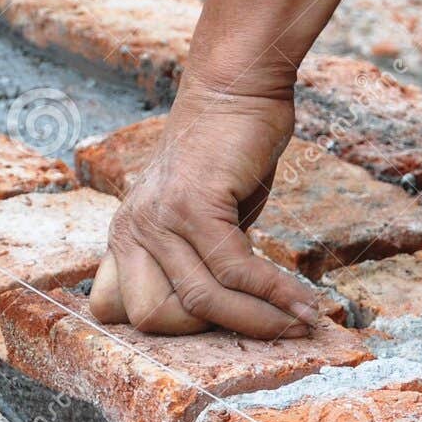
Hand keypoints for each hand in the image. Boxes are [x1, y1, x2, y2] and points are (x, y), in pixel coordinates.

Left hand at [89, 80, 318, 338]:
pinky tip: (304, 305)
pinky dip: (276, 294)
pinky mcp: (193, 204)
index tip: (217, 328)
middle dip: (208, 330)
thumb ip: (194, 266)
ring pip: (202, 299)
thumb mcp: (195, 221)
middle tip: (259, 323)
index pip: (117, 311)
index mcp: (122, 238)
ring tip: (299, 325)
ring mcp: (157, 217)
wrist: (236, 90)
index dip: (167, 329)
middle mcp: (129, 229)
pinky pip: (236, 269)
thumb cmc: (224, 160)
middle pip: (153, 318)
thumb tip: (226, 320)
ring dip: (259, 320)